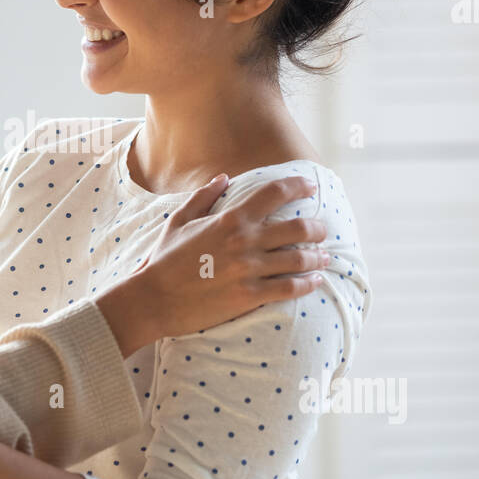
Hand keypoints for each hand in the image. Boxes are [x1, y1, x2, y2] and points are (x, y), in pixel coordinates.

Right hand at [95, 174, 327, 355]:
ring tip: (324, 257)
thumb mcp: (179, 221)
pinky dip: (308, 283)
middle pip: (298, 228)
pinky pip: (290, 288)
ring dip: (317, 257)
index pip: (275, 193)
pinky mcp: (250, 296)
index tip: (311, 185)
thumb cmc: (164, 259)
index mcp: (229, 219)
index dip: (298, 186)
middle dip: (317, 227)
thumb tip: (223, 178)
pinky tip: (315, 281)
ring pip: (299, 259)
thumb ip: (203, 197)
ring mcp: (249, 270)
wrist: (153, 299)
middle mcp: (244, 241)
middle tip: (323, 230)